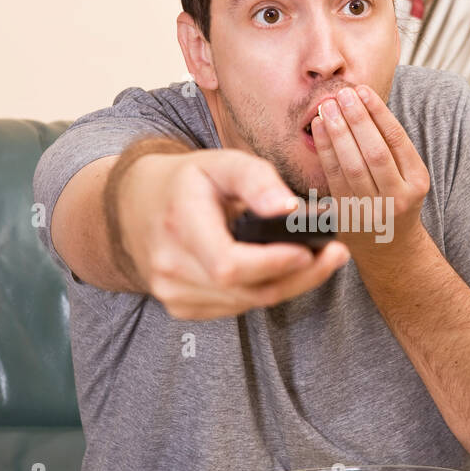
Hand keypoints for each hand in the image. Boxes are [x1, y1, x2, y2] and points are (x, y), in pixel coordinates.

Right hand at [119, 148, 350, 319]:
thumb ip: (257, 179)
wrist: (134, 205)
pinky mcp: (180, 306)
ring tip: (316, 260)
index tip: (311, 251)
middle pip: (246, 291)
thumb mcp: (221, 162)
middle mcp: (170, 265)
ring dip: (286, 285)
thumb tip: (289, 210)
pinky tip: (279, 271)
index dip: (274, 264)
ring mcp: (172, 292)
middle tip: (335, 256)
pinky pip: (235, 308)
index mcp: (179, 223)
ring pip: (246, 304)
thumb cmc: (186, 181)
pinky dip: (262, 292)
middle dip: (298, 277)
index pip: (229, 265)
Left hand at [310, 84, 430, 266]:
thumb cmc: (395, 200)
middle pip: (374, 153)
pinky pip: (334, 178)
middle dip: (357, 120)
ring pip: (352, 166)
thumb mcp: (407, 176)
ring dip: (337, 132)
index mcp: (417, 182)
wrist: (389, 248)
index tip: (362, 91)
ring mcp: (371, 211)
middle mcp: (397, 198)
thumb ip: (391, 146)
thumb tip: (362, 101)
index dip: (378, 113)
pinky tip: (318, 129)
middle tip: (342, 94)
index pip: (397, 141)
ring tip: (327, 107)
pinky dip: (325, 151)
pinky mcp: (347, 217)